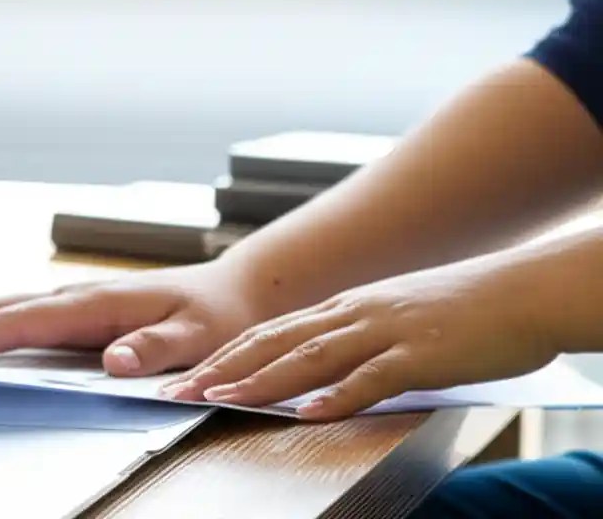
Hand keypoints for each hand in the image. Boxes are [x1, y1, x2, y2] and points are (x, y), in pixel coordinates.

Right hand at [0, 259, 277, 376]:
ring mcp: (67, 301)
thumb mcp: (199, 337)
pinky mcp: (69, 309)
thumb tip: (114, 361)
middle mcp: (71, 297)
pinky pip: (9, 316)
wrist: (232, 290)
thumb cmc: (215, 316)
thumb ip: (158, 350)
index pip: (16, 323)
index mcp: (93, 305)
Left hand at [162, 260, 559, 418]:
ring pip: (311, 357)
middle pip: (275, 341)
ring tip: (222, 399)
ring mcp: (385, 331)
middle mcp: (355, 314)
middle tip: (180, 390)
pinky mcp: (420, 354)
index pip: (271, 331)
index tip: (188, 374)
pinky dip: (337, 396)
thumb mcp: (393, 316)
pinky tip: (309, 413)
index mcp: (346, 307)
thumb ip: (354, 338)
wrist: (524, 290)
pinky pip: (373, 378)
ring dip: (262, 380)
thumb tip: (319, 369)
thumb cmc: (463, 310)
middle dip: (223, 368)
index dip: (225, 354)